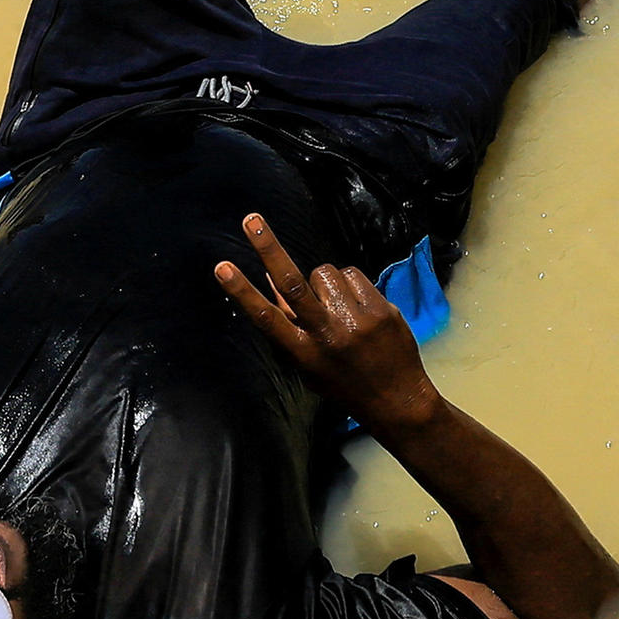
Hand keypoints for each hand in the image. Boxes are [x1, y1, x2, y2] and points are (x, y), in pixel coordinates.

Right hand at [214, 213, 437, 432]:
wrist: (396, 398)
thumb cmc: (342, 381)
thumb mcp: (307, 362)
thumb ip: (289, 323)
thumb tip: (269, 280)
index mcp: (304, 352)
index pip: (267, 317)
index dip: (242, 291)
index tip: (222, 267)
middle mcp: (328, 334)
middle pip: (293, 284)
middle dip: (268, 248)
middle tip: (252, 220)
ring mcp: (357, 320)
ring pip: (325, 272)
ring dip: (322, 280)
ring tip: (334, 303)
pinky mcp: (381, 308)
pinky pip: (353, 274)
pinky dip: (348, 283)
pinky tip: (355, 304)